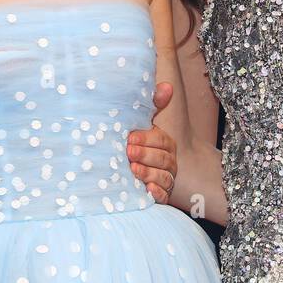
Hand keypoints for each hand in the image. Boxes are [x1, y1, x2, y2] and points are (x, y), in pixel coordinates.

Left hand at [126, 82, 177, 203]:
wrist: (114, 173)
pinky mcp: (159, 196)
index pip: (161, 140)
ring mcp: (164, 179)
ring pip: (164, 177)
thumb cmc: (128, 145)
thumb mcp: (137, 125)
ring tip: (133, 169)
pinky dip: (156, 193)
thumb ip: (152, 106)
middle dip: (146, 155)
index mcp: (164, 143)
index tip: (129, 138)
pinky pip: (163, 195)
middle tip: (128, 152)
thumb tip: (168, 86)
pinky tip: (146, 190)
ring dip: (149, 173)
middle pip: (163, 158)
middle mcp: (167, 161)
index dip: (147, 138)